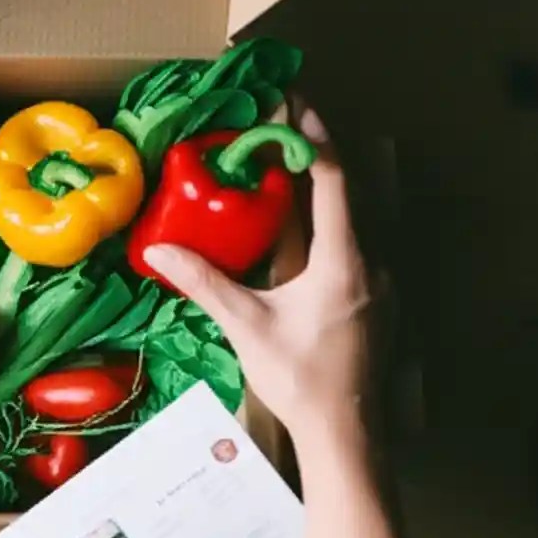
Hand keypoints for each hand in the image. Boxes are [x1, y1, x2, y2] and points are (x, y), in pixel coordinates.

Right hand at [143, 102, 370, 437]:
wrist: (345, 433)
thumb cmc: (299, 378)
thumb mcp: (247, 326)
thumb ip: (205, 283)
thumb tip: (157, 251)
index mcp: (344, 260)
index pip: (333, 180)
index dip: (313, 138)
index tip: (295, 104)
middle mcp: (371, 264)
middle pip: (346, 195)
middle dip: (313, 161)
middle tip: (280, 135)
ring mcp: (380, 286)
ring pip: (352, 225)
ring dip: (320, 198)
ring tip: (285, 179)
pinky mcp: (377, 306)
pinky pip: (354, 252)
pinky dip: (328, 232)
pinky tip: (301, 242)